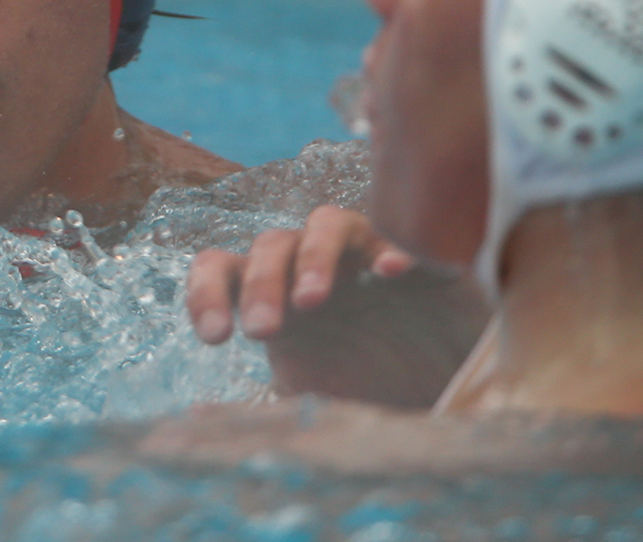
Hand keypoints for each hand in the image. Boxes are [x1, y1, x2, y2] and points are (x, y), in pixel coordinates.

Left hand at [185, 205, 488, 407]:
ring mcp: (364, 258)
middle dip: (260, 284)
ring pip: (325, 223)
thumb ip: (258, 410)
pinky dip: (392, 249)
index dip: (207, 293)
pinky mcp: (420, 264)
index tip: (215, 338)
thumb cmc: (366, 390)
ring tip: (311, 299)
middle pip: (270, 246)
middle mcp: (312, 269)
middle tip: (263, 331)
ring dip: (312, 255)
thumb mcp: (308, 403)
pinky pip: (401, 239)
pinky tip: (392, 272)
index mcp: (275, 299)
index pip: (221, 269)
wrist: (448, 389)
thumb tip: (194, 419)